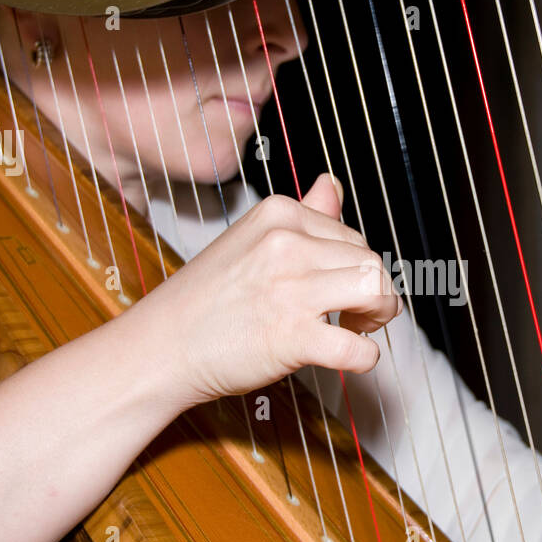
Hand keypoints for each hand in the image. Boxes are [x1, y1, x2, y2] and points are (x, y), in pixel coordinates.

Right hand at [130, 174, 399, 407]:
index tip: (343, 289)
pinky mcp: (292, 337)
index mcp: (279, 215)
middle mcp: (287, 245)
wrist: (161, 346)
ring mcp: (290, 290)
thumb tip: (332, 183)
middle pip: (371, 261)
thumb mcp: (252, 239)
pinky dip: (365, 357)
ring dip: (380, 315)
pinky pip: (358, 347)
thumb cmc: (205, 301)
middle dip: (376, 291)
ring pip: (376, 290)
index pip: (352, 234)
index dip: (359, 266)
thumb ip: (302, 214)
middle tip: (356, 314)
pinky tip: (351, 357)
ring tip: (359, 328)